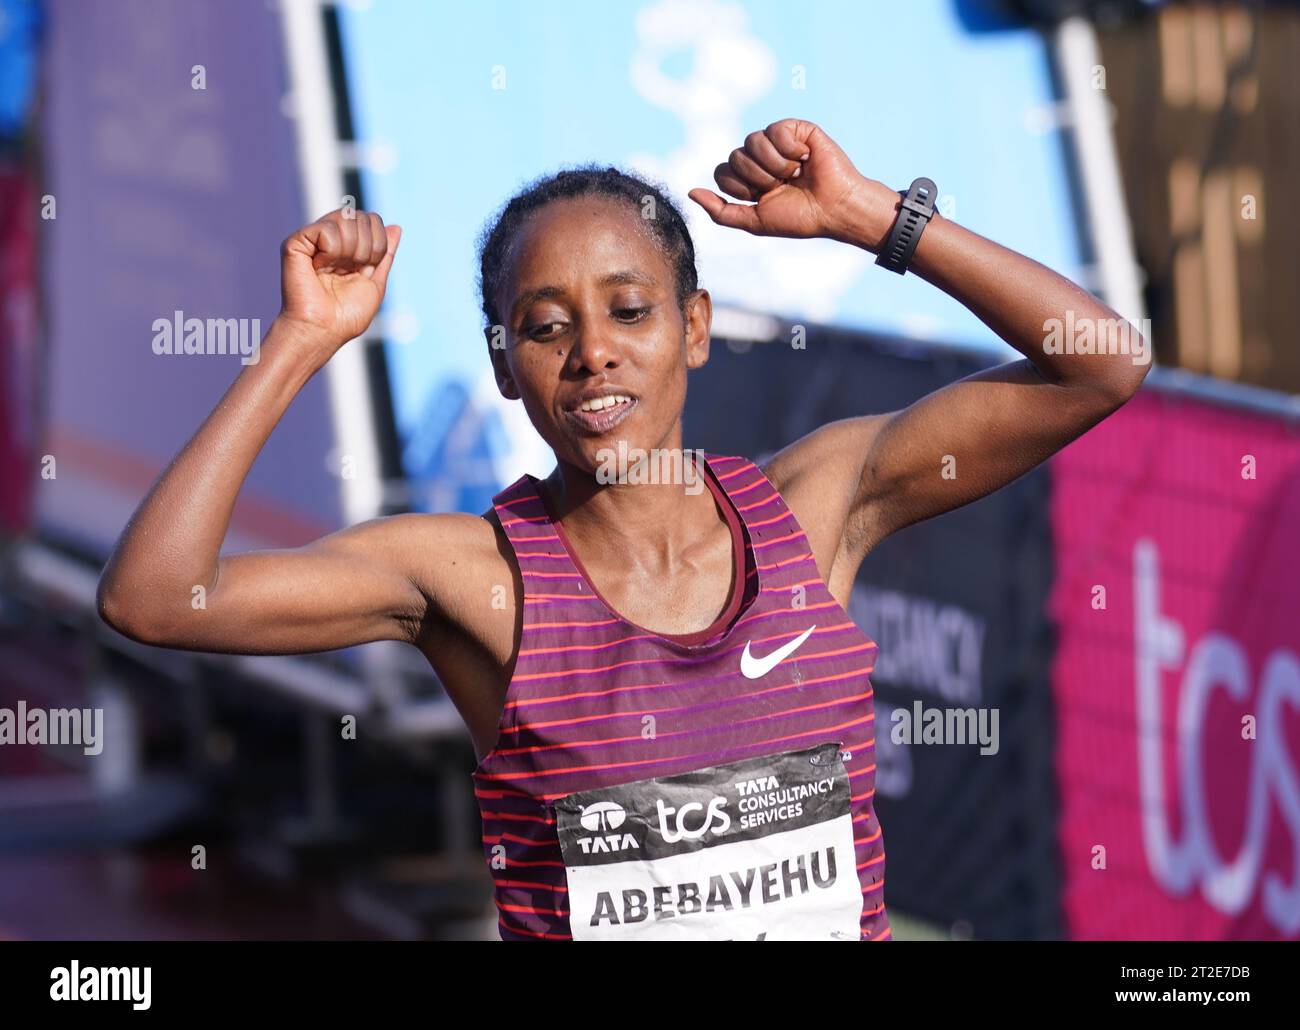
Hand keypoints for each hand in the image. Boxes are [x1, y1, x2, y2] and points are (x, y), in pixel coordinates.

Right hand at [278, 208, 400, 353]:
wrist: (324, 329)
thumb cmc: (347, 314)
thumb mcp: (376, 281)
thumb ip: (386, 254)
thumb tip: (396, 227)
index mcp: (347, 245)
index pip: (372, 220)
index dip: (378, 244)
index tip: (366, 269)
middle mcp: (329, 237)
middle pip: (361, 216)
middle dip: (367, 249)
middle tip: (349, 271)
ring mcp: (312, 238)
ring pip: (345, 218)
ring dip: (350, 251)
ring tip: (334, 270)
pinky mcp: (296, 242)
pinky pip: (327, 229)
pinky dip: (331, 252)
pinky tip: (319, 267)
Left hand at [688, 119, 895, 247]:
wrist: (834, 209)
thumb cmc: (799, 218)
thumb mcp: (753, 221)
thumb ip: (720, 211)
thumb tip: (690, 193)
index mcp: (749, 179)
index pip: (723, 172)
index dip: (740, 187)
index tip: (763, 198)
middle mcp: (761, 158)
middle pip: (735, 157)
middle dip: (759, 178)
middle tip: (784, 186)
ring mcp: (778, 142)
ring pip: (752, 141)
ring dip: (775, 165)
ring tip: (796, 173)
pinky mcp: (797, 129)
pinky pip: (775, 130)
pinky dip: (790, 149)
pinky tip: (806, 157)